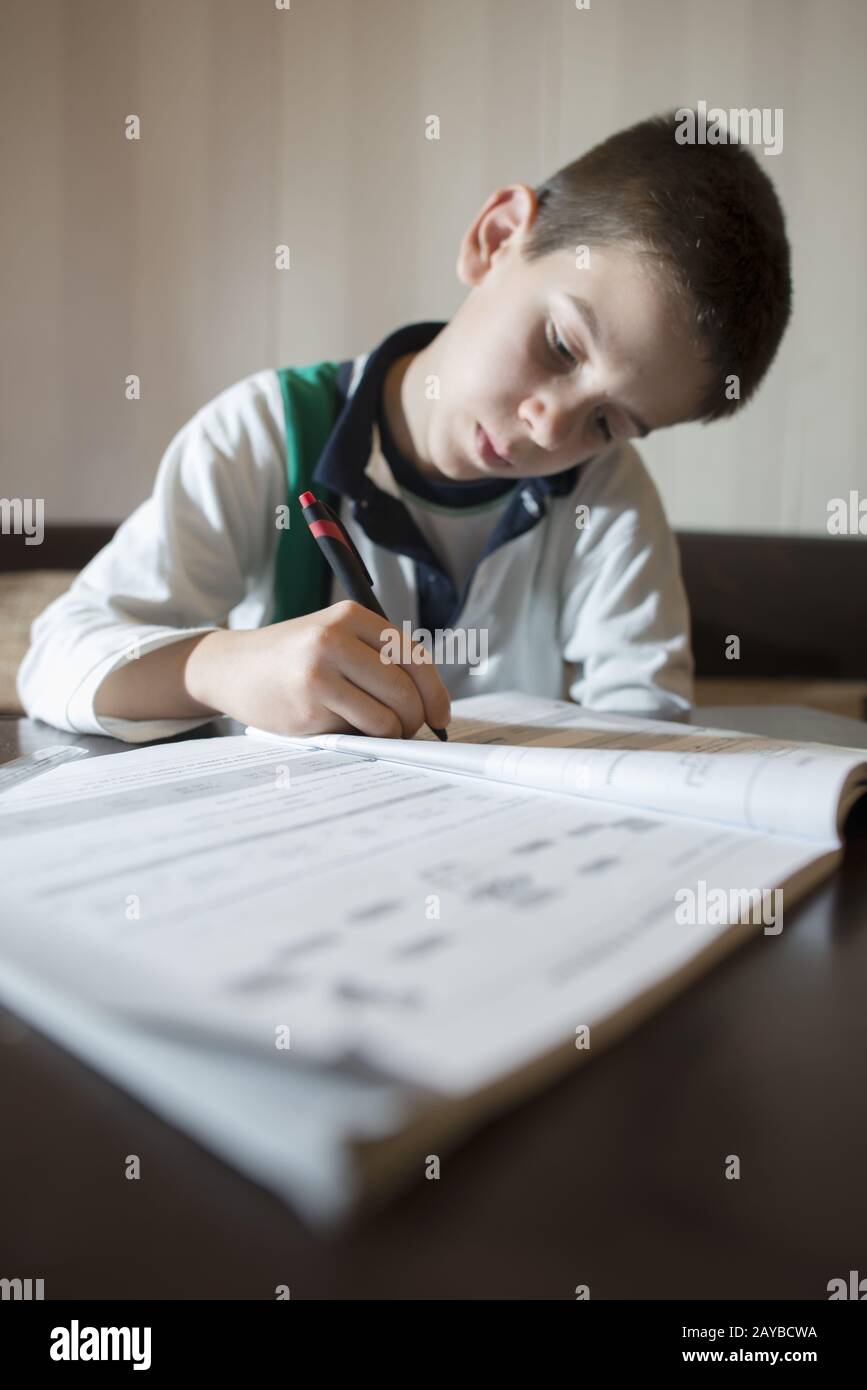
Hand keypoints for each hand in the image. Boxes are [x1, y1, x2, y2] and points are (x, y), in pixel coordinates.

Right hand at [185, 601, 451, 738]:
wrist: (232, 667)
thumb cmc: (292, 657)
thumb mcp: (334, 637)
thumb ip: (377, 656)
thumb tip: (428, 701)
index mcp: (350, 616)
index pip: (414, 657)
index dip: (435, 692)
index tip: (440, 714)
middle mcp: (335, 639)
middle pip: (405, 690)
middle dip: (414, 718)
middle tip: (406, 728)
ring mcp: (320, 674)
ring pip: (387, 716)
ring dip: (391, 733)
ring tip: (376, 729)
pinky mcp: (308, 708)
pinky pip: (359, 732)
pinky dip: (360, 737)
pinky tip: (339, 726)